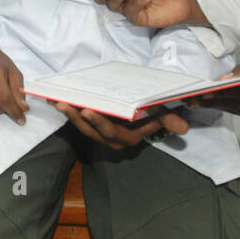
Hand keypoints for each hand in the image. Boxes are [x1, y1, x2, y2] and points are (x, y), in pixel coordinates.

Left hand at [55, 104, 190, 150]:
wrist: (148, 115)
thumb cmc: (155, 114)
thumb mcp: (163, 115)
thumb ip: (169, 120)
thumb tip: (183, 128)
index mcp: (127, 138)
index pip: (112, 133)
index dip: (99, 123)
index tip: (88, 111)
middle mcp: (112, 139)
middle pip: (92, 130)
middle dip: (77, 118)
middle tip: (65, 104)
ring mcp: (101, 133)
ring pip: (83, 126)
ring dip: (70, 115)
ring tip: (58, 102)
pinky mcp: (94, 126)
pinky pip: (80, 120)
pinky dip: (69, 111)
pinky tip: (56, 99)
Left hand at [191, 57, 239, 125]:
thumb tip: (225, 77)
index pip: (236, 89)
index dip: (217, 91)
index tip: (200, 91)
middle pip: (232, 102)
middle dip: (210, 101)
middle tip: (190, 99)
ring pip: (235, 110)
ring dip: (215, 107)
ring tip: (196, 103)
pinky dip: (228, 109)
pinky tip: (215, 105)